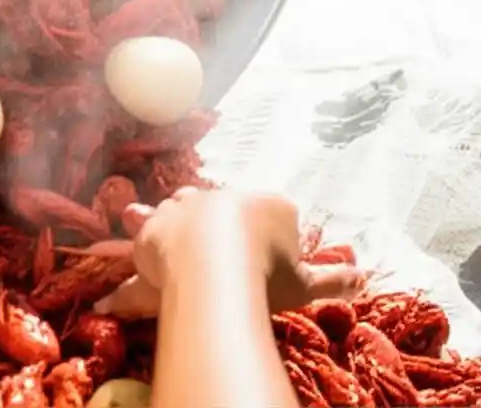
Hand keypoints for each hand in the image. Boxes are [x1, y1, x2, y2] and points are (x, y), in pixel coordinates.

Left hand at [91, 188, 363, 318]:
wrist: (220, 261)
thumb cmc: (268, 271)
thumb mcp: (307, 281)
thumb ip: (334, 279)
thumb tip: (367, 277)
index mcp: (265, 205)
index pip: (268, 211)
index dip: (265, 229)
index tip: (260, 248)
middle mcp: (221, 200)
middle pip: (214, 204)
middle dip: (205, 212)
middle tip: (195, 227)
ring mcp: (185, 210)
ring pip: (172, 212)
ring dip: (156, 216)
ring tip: (134, 214)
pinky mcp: (154, 229)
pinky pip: (140, 243)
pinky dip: (129, 254)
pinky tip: (113, 269)